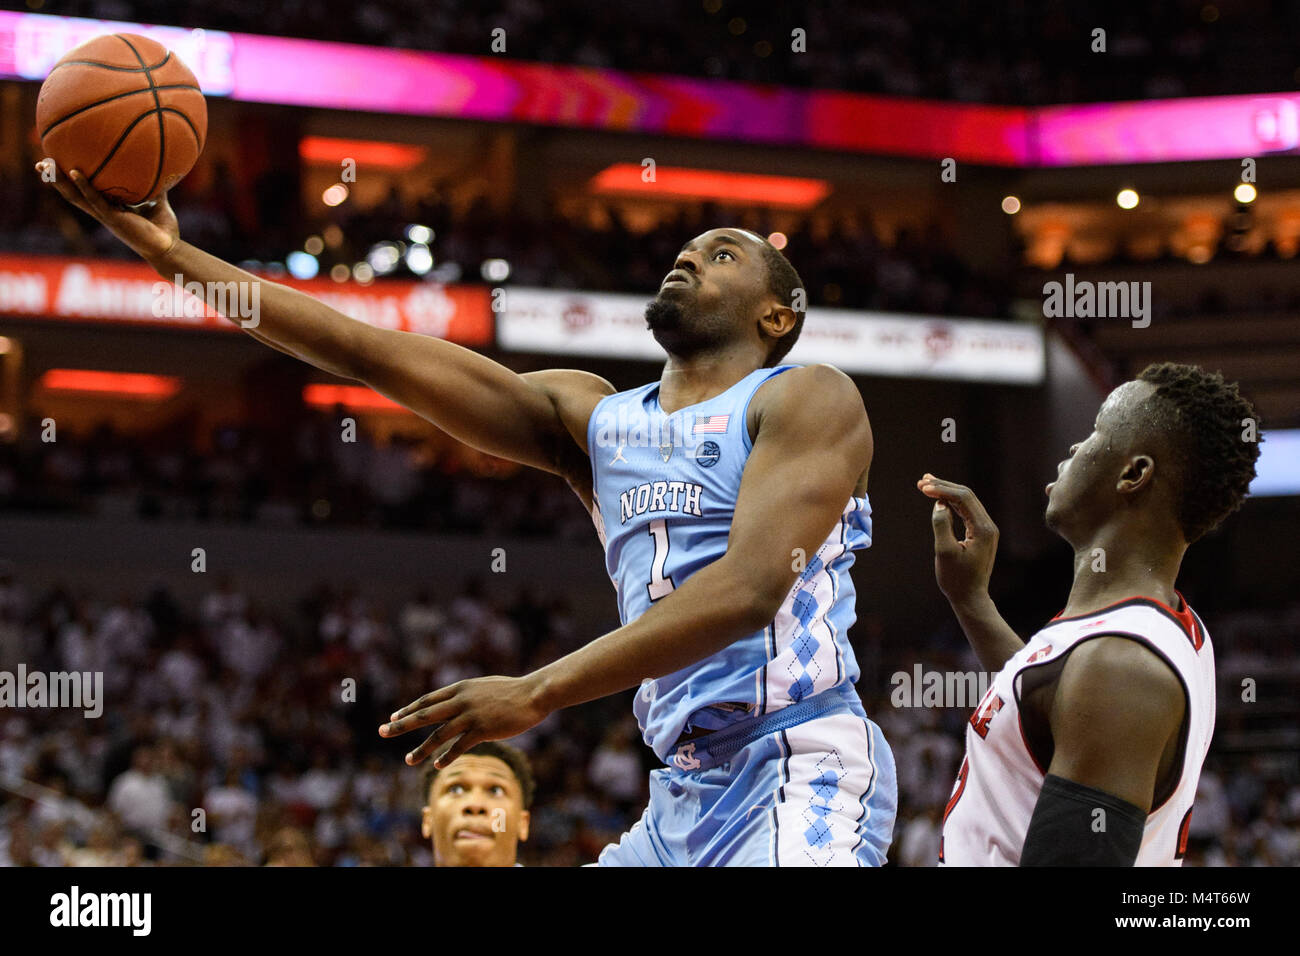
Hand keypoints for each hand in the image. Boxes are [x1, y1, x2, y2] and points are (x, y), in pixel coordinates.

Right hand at [35, 159, 179, 264]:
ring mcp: (105, 216)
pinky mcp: (113, 219)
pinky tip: (73, 172)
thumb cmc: (163, 228)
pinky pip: (94, 200)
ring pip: (75, 197)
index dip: (68, 181)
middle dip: (54, 180)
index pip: (82, 193)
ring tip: (45, 165)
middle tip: (39, 163)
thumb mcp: (157, 201)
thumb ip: (155, 186)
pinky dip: (83, 186)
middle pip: (71, 194)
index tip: (56, 165)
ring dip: (59, 181)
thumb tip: (162, 166)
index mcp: (108, 208)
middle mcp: (102, 212)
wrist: (169, 248)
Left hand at [378, 674, 548, 767]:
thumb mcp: (484, 686)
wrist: (534, 693)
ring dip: (421, 749)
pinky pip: (459, 746)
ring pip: (438, 734)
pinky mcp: (483, 729)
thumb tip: (456, 700)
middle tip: (382, 731)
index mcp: (460, 688)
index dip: (409, 709)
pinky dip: (446, 756)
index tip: (393, 718)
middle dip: (401, 725)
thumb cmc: (512, 690)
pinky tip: (436, 765)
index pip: (427, 700)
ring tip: (407, 760)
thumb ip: (467, 694)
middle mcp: (461, 700)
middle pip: (424, 714)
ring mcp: (471, 715)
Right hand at [916, 473, 998, 608]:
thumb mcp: (944, 552)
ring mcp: (986, 529)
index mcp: (983, 528)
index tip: (922, 487)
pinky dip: (951, 504)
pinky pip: (966, 512)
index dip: (942, 489)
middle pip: (966, 496)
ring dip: (946, 492)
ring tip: (926, 484)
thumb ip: (941, 525)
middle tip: (921, 481)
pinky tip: (938, 500)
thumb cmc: (956, 579)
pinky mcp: (980, 534)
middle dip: (943, 486)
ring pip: (966, 502)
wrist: (970, 598)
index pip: (963, 498)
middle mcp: (988, 525)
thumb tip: (939, 504)